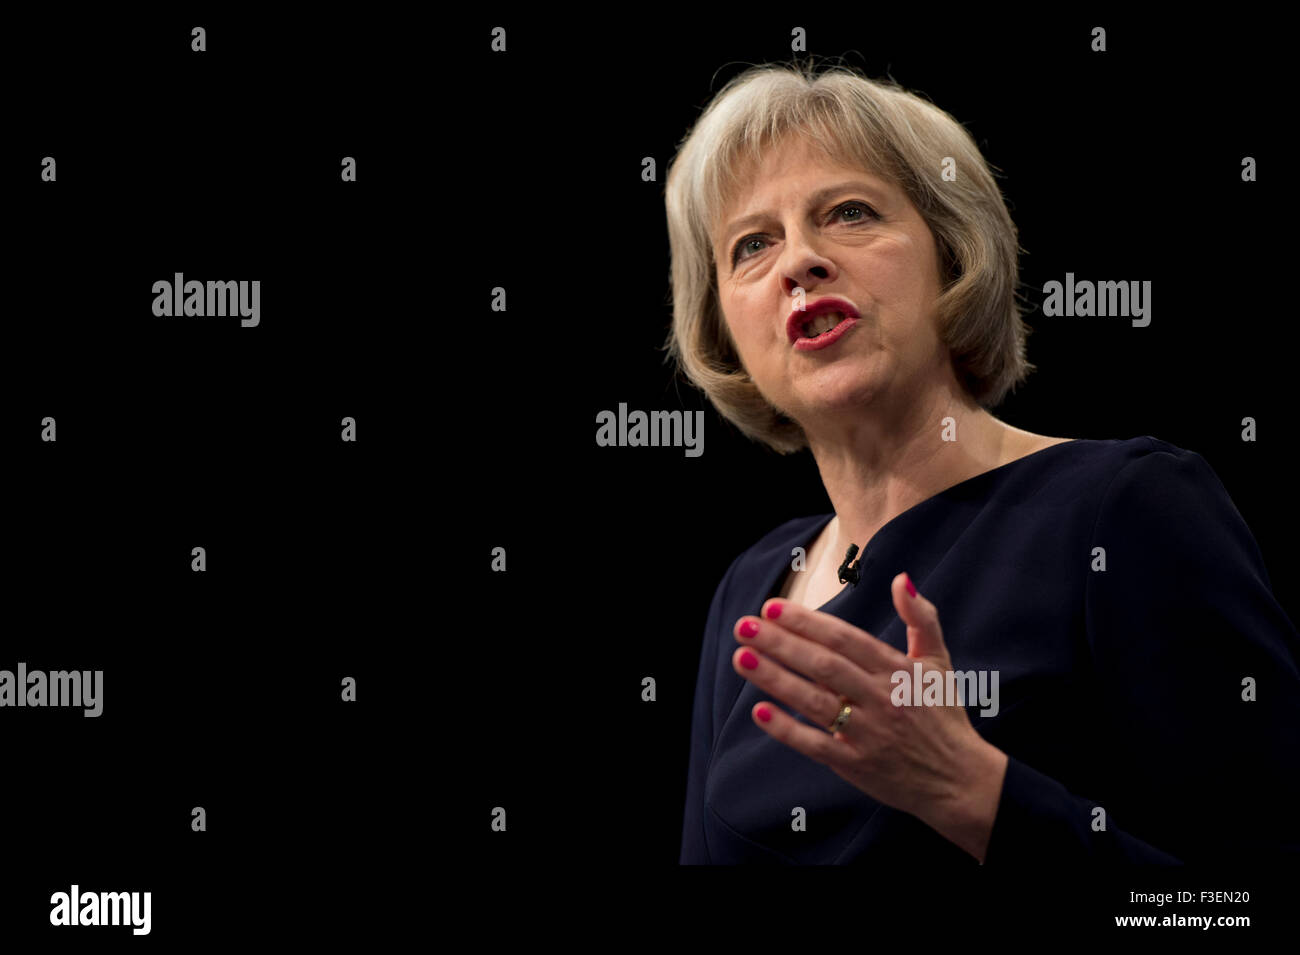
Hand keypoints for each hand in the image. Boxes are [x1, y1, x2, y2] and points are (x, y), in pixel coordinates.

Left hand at [731, 572, 1008, 861]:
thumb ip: (921, 618)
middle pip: (824, 666)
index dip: (808, 623)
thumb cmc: (943, 715)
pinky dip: (787, 729)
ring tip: (742, 657)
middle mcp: (881, 700)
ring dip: (775, 678)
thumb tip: (902, 579)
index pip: (845, 640)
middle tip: (744, 625)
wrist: (960, 781)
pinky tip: (759, 711)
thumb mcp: (939, 662)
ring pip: (815, 702)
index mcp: (898, 671)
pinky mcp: (856, 765)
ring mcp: (868, 734)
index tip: (773, 607)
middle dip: (781, 643)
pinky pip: (816, 746)